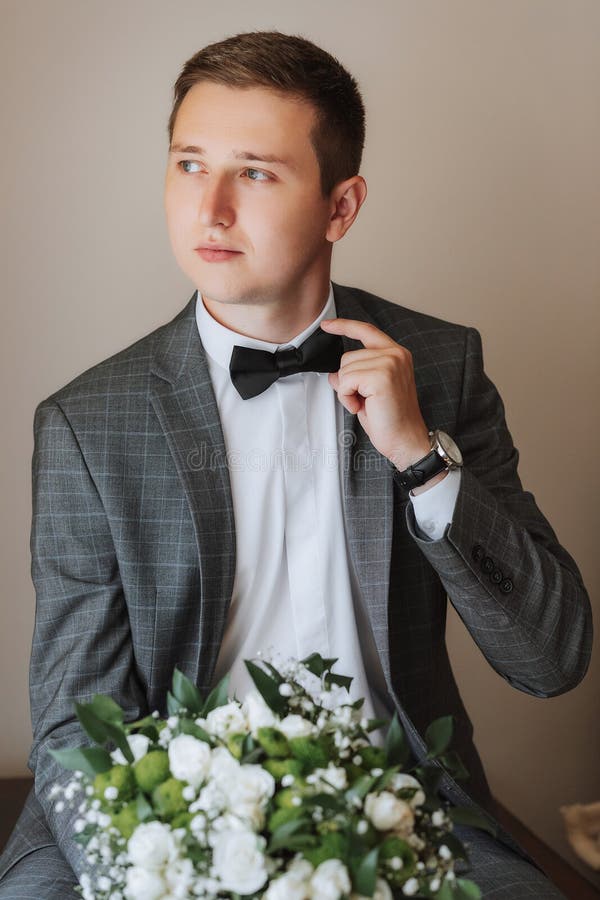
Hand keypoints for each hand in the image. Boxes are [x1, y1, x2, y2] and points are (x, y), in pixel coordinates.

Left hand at [320, 317, 430, 471]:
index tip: (326, 325)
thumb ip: (355, 374)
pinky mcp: (381, 377)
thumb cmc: (391, 420)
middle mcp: (395, 354)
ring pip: (344, 369)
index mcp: (396, 354)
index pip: (366, 331)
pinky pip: (345, 381)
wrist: (406, 440)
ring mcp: (389, 363)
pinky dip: (347, 398)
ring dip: (347, 391)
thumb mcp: (370, 391)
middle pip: (347, 356)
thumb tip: (335, 373)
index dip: (344, 326)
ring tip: (366, 404)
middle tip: (365, 400)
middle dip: (348, 381)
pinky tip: (363, 407)